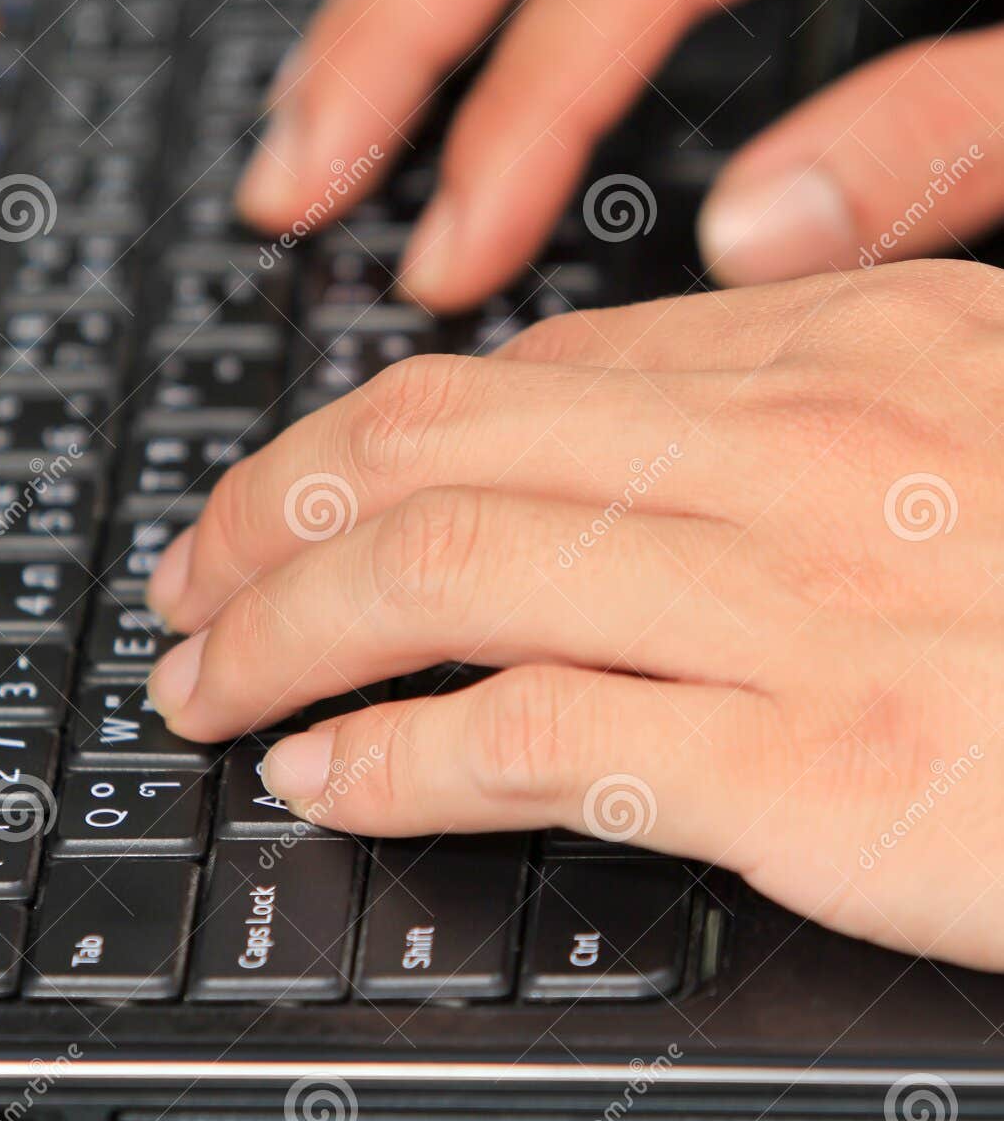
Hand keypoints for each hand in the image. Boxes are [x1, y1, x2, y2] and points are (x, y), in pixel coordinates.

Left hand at [148, 258, 1003, 969]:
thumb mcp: (984, 403)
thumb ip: (814, 388)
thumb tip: (634, 405)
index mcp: (845, 344)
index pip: (531, 371)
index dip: (367, 428)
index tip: (291, 486)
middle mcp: (798, 447)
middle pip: (445, 448)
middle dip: (274, 511)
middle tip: (195, 576)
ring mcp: (796, 597)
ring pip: (450, 575)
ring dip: (291, 631)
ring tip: (208, 680)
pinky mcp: (810, 756)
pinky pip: (532, 739)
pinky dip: (396, 759)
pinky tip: (325, 776)